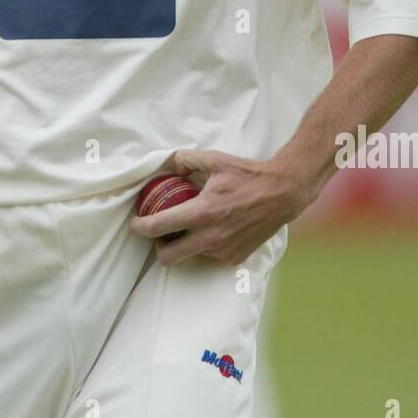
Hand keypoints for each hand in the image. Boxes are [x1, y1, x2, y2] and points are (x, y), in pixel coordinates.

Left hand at [128, 147, 307, 266]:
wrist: (282, 194)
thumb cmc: (248, 175)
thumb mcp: (215, 159)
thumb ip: (186, 160)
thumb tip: (167, 162)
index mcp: (201, 212)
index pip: (158, 227)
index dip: (139, 227)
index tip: (135, 223)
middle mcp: (210, 237)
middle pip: (167, 257)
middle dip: (158, 246)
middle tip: (161, 231)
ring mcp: (222, 251)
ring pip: (190, 256)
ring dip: (184, 245)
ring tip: (191, 226)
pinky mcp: (234, 258)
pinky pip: (209, 256)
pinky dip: (205, 245)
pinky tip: (212, 229)